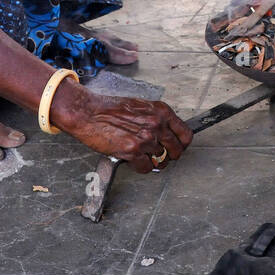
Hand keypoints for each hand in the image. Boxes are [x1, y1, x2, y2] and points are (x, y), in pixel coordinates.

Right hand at [54, 84, 192, 173]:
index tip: (177, 148)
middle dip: (170, 156)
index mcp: (161, 112)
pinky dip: (141, 168)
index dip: (182, 145)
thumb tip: (167, 134)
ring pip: (161, 160)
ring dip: (153, 162)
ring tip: (143, 157)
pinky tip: (134, 161)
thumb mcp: (141, 106)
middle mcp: (157, 124)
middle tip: (160, 157)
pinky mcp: (133, 150)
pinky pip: (145, 168)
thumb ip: (156, 118)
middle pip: (176, 150)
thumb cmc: (110, 109)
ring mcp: (146, 138)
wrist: (88, 112)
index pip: (186, 134)